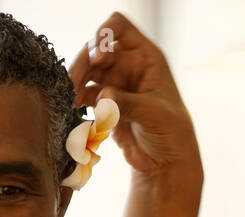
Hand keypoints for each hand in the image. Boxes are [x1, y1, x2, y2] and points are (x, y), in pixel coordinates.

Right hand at [69, 12, 201, 180]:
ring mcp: (115, 82)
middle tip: (73, 82)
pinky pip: (84, 92)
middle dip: (83, 62)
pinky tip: (73, 108)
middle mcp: (128, 65)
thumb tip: (102, 96)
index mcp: (145, 57)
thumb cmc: (173, 133)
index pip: (120, 27)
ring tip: (71, 98)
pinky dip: (76, 98)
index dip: (104, 34)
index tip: (98, 57)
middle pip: (96, 49)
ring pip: (87, 70)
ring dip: (76, 81)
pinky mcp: (105, 102)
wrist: (166, 161)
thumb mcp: (154, 114)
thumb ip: (128, 104)